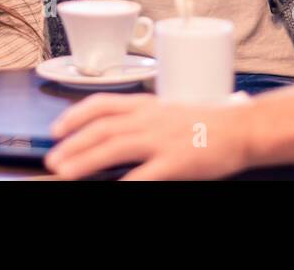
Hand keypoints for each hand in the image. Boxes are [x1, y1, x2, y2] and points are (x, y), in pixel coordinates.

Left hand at [45, 93, 253, 179]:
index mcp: (146, 105)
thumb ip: (141, 120)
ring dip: (84, 160)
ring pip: (112, 147)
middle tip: (52, 159)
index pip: (101, 104)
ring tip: (64, 172)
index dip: (74, 115)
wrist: (242, 129)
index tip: (57, 128)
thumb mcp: (168, 112)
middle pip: (100, 128)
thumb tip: (112, 132)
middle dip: (71, 144)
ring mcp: (161, 139)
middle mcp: (149, 118)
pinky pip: (143, 175)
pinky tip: (109, 189)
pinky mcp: (176, 161)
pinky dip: (123, 183)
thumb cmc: (208, 122)